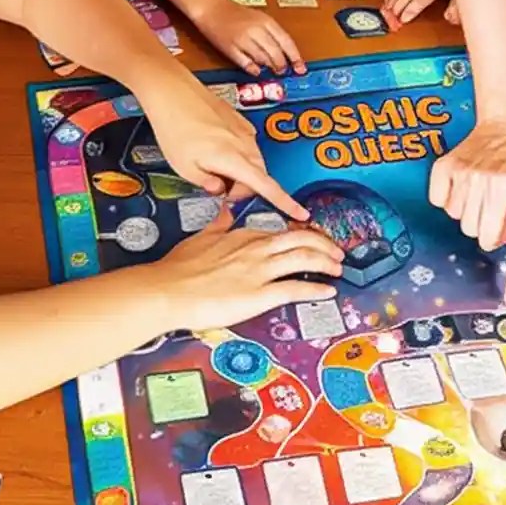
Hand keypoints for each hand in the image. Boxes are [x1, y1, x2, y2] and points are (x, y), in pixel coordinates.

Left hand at [140, 80, 308, 219]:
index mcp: (234, 160)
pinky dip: (235, 155)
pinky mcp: (239, 122)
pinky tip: (212, 149)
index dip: (286, 203)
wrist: (172, 91)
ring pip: (251, 162)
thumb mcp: (185, 168)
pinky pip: (245, 146)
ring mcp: (244, 131)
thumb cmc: (175, 126)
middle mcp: (245, 145)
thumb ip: (208, 184)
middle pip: (258, 177)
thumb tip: (221, 190)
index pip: (268, 187)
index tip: (301, 213)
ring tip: (209, 167)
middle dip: (243, 189)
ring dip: (238, 172)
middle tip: (218, 191)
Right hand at [154, 209, 343, 330]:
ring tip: (338, 268)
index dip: (302, 236)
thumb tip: (225, 209)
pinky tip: (328, 291)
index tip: (312, 240)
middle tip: (336, 253)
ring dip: (326, 263)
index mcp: (243, 236)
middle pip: (301, 240)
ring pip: (304, 259)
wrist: (167, 290)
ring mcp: (259, 271)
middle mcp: (256, 250)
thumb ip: (218, 224)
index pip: (282, 232)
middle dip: (324, 245)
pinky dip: (315, 290)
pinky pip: (295, 290)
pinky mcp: (259, 295)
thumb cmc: (178, 268)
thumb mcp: (200, 237)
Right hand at [196, 0, 305, 76]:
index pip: (286, 41)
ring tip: (269, 69)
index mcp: (265, 21)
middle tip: (282, 71)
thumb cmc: (236, 14)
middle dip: (281, 65)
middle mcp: (255, 29)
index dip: (295, 57)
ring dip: (268, 66)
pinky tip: (255, 70)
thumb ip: (272, 34)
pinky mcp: (229, 48)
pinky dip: (252, 69)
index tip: (301, 68)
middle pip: (275, 53)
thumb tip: (286, 54)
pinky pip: (245, 63)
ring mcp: (242, 39)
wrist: (212, 8)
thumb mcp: (259, 18)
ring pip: (262, 59)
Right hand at [430, 119, 505, 304]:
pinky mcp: (448, 167)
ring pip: (462, 223)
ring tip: (485, 196)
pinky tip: (465, 187)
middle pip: (484, 238)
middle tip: (500, 216)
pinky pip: (440, 203)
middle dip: (491, 234)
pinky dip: (449, 200)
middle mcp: (498, 184)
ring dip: (472, 217)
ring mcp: (470, 175)